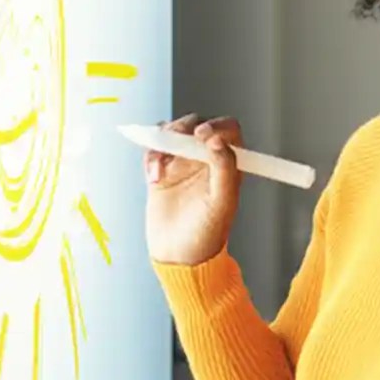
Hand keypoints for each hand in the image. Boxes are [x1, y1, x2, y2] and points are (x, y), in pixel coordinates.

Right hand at [142, 113, 242, 265]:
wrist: (179, 255)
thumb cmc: (207, 233)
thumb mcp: (222, 202)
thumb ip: (224, 168)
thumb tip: (217, 140)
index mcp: (228, 163)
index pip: (227, 129)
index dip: (216, 125)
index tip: (201, 135)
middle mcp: (207, 158)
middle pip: (196, 124)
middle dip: (183, 128)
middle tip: (174, 140)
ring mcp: (183, 163)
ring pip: (173, 133)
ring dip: (163, 141)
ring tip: (159, 168)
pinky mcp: (162, 171)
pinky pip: (154, 150)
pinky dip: (150, 157)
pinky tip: (153, 178)